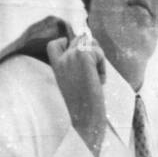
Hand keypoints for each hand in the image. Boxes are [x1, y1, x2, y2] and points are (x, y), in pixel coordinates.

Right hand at [47, 33, 106, 156]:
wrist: (84, 117)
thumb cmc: (83, 105)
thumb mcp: (74, 81)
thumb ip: (76, 65)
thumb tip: (90, 44)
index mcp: (56, 66)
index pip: (55, 43)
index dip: (66, 41)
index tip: (76, 51)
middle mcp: (62, 58)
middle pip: (80, 39)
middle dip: (91, 51)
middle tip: (93, 73)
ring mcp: (71, 56)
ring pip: (91, 43)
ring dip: (98, 59)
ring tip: (94, 78)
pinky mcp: (83, 56)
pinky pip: (99, 53)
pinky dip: (102, 67)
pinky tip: (98, 81)